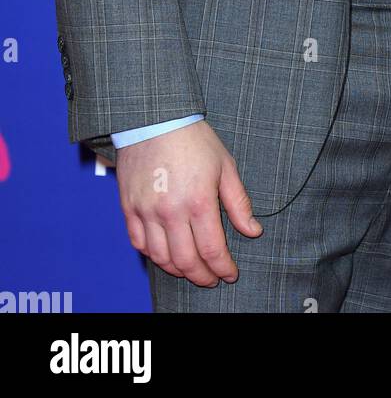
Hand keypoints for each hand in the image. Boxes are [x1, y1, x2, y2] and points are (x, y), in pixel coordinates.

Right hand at [115, 120, 262, 286]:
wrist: (155, 119)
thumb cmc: (193, 139)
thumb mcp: (225, 166)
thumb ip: (239, 203)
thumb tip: (253, 230)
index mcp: (199, 201)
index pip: (212, 250)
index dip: (223, 268)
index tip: (230, 274)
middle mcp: (171, 211)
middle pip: (186, 261)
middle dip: (202, 276)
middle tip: (211, 278)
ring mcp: (147, 211)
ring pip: (160, 258)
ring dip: (178, 270)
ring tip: (191, 269)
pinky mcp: (129, 208)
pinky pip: (138, 243)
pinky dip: (152, 255)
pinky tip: (165, 254)